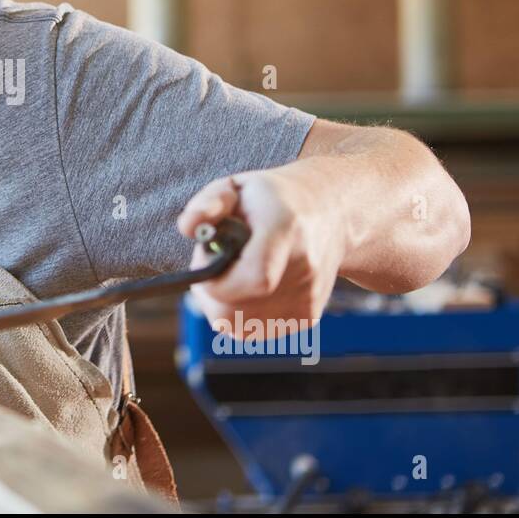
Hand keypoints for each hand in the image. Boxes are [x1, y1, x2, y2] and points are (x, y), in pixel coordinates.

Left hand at [176, 167, 344, 338]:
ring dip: (223, 306)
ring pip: (241, 328)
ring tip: (232, 274)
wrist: (332, 214)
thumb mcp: (236, 186)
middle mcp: (305, 268)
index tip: (206, 259)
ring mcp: (309, 297)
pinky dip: (242, 315)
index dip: (216, 281)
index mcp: (285, 229)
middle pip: (237, 312)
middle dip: (210, 295)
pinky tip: (248, 288)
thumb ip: (207, 203)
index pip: (255, 279)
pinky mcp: (307, 317)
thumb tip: (187, 228)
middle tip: (213, 266)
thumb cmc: (271, 199)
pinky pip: (256, 331)